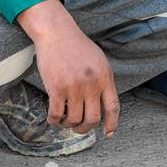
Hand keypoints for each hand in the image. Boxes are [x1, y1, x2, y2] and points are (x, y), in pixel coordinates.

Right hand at [17, 0, 118, 136]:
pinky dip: (55, 121)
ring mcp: (74, 87)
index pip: (113, 107)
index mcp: (105, 77)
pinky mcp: (56, 88)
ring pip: (74, 119)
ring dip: (68, 125)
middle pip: (93, 119)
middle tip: (78, 128)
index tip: (107, 134)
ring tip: (64, 120)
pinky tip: (53, 118)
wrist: (57, 33)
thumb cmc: (77, 46)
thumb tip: (104, 103)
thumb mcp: (98, 61)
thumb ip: (103, 81)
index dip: (112, 124)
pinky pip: (57, 114)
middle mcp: (92, 84)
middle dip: (85, 129)